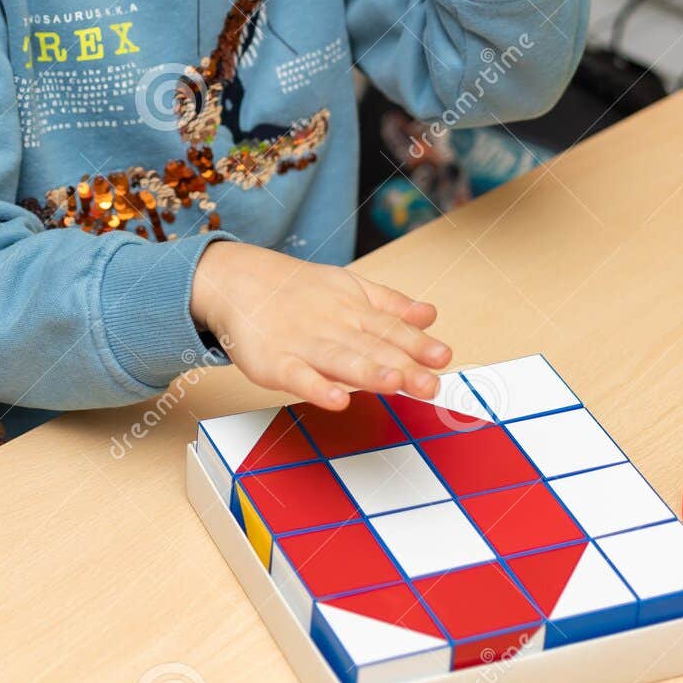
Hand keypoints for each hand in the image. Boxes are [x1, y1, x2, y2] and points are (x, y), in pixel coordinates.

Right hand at [191, 242, 451, 409]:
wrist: (239, 281)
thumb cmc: (302, 293)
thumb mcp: (350, 289)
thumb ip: (390, 306)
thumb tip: (430, 316)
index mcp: (354, 311)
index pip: (391, 329)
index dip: (417, 344)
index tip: (442, 357)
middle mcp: (333, 326)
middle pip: (371, 348)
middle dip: (403, 366)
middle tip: (431, 384)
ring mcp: (303, 344)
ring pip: (340, 360)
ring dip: (368, 373)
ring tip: (396, 384)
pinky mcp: (275, 362)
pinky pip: (298, 376)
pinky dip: (316, 388)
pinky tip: (337, 401)